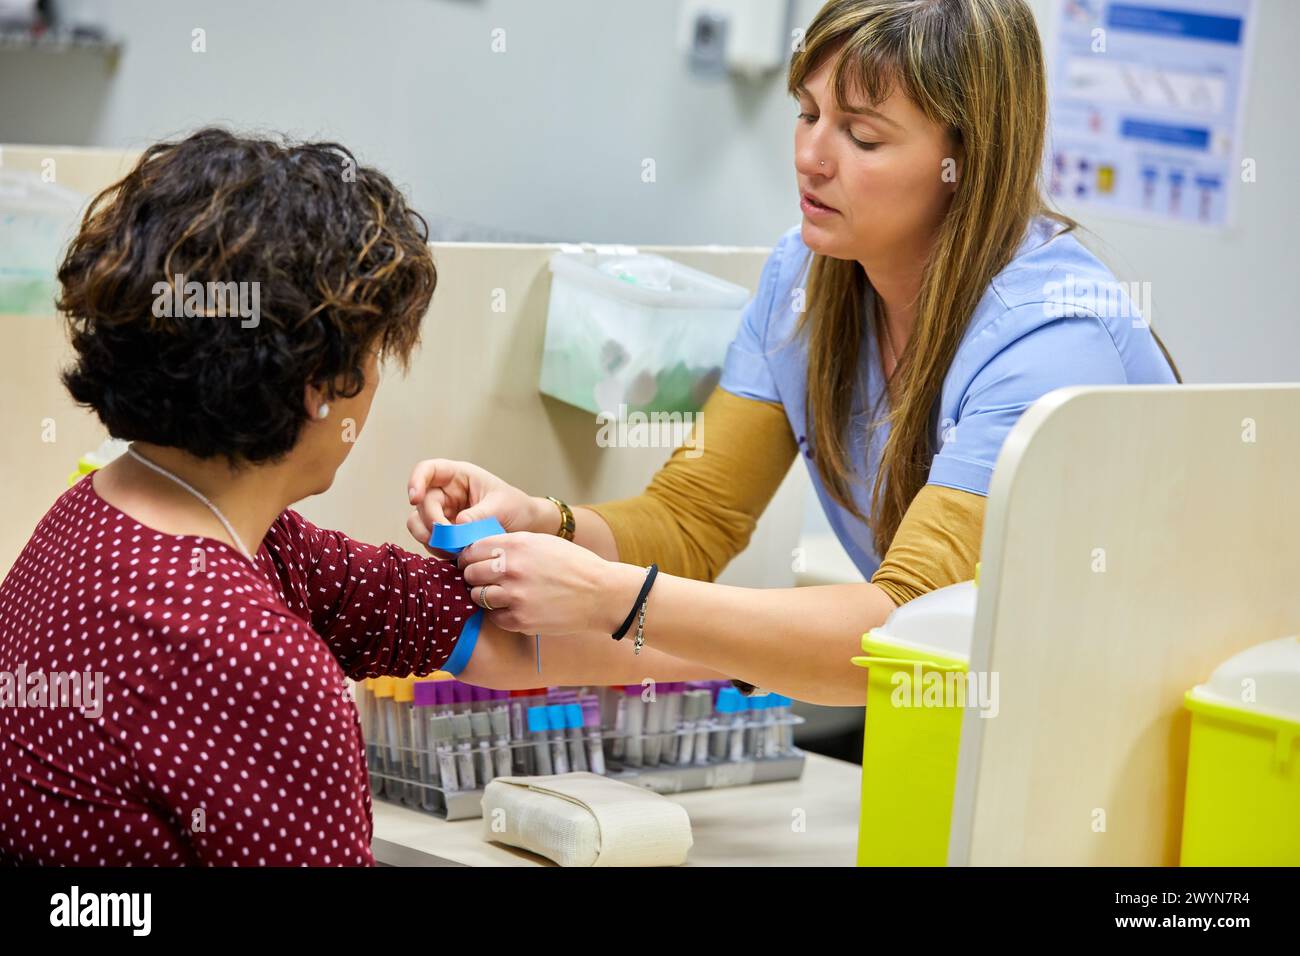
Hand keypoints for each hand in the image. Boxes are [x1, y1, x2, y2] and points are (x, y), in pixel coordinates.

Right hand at [406, 458, 558, 553]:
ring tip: (453, 549)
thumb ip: (479, 515)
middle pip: (421, 503)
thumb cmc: (516, 507)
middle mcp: (446, 493)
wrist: (527, 527)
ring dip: (431, 538)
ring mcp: (444, 513)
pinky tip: (455, 554)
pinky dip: (438, 549)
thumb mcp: (502, 506)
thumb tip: (457, 526)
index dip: (416, 481)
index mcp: (459, 476)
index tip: (414, 498)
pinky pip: (430, 540)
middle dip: (431, 521)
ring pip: (419, 524)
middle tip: (448, 537)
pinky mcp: (445, 533)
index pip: (428, 470)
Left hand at [457, 532, 643, 635]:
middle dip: (474, 576)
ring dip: (484, 595)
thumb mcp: (541, 542)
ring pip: (477, 596)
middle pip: (470, 573)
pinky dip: (500, 613)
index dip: (470, 556)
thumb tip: (478, 549)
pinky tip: (516, 607)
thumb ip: (510, 544)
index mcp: (516, 545)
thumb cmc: (573, 564)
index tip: (474, 562)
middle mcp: (512, 570)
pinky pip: (494, 617)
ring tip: (501, 593)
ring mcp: (515, 597)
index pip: (471, 549)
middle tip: (485, 579)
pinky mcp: (520, 621)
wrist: (601, 593)